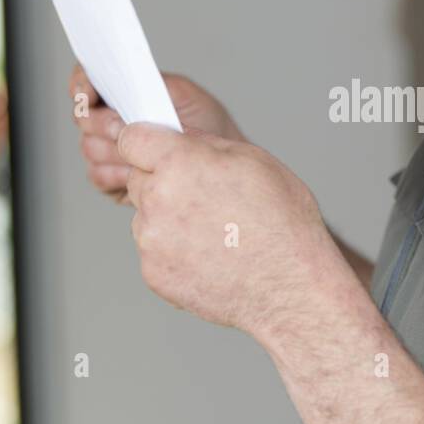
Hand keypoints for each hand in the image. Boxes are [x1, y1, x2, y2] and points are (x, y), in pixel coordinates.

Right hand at [69, 62, 244, 206]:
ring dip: (113, 150)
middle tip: (123, 127)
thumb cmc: (207, 127)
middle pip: (83, 119)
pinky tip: (136, 173)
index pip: (86, 81)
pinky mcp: (111, 179)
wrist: (218, 167)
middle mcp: (108, 120)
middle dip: (103, 122)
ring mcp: (107, 150)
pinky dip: (117, 174)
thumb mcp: (186, 96)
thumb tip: (133, 83)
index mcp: (123, 93)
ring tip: (139, 152)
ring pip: (89, 148)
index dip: (81, 86)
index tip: (87, 93)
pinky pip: (98, 176)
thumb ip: (156, 84)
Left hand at [117, 121, 333, 341]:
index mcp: (179, 163)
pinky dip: (174, 253)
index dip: (148, 143)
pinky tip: (210, 255)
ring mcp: (151, 240)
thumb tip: (180, 137)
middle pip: (138, 179)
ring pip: (145, 217)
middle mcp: (157, 199)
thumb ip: (205, 143)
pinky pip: (154, 252)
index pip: (132, 138)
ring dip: (167, 219)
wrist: (290, 286)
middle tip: (204, 197)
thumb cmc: (283, 223)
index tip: (156, 151)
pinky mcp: (153, 274)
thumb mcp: (255, 160)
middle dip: (163, 182)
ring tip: (213, 232)